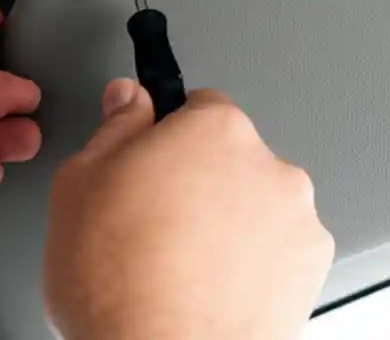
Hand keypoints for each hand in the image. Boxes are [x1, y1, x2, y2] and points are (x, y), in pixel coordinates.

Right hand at [44, 80, 333, 339]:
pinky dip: (253, 265)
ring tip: (182, 266)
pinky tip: (212, 288)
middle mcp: (268, 166)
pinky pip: (278, 252)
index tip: (148, 163)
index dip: (165, 138)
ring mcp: (296, 221)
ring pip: (256, 207)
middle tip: (154, 224)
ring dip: (230, 224)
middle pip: (230, 159)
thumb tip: (129, 100)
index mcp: (216, 130)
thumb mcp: (79, 183)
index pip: (197, 107)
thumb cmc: (118, 284)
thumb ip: (114, 127)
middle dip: (198, 182)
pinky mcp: (310, 271)